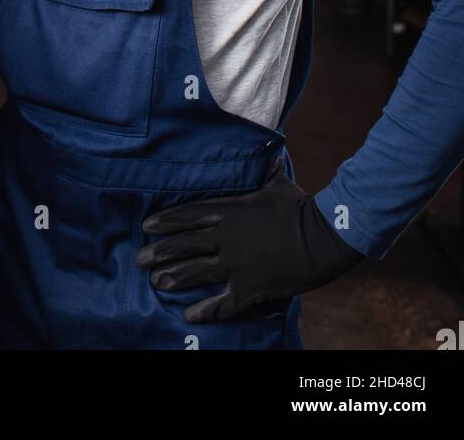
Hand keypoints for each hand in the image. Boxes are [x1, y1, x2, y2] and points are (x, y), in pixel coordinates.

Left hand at [136, 161, 362, 323]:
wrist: (323, 237)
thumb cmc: (300, 206)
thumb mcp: (277, 182)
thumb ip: (264, 169)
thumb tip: (268, 148)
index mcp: (230, 210)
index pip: (188, 215)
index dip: (166, 221)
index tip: (147, 226)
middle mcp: (226, 237)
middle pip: (184, 245)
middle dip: (160, 252)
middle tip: (140, 259)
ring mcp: (236, 264)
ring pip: (195, 272)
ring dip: (173, 278)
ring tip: (156, 282)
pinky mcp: (250, 288)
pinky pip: (221, 303)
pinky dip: (204, 310)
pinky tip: (189, 314)